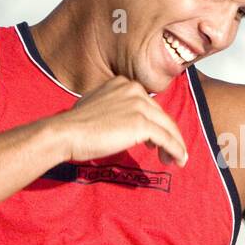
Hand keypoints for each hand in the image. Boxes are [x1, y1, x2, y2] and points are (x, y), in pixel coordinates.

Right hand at [52, 75, 188, 166]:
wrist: (66, 133)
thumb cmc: (76, 125)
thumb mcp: (97, 104)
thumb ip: (115, 106)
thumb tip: (125, 122)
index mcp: (124, 83)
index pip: (149, 105)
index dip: (155, 123)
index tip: (155, 140)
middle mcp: (134, 90)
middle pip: (161, 115)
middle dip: (167, 135)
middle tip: (167, 153)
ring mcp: (139, 106)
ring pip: (167, 127)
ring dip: (174, 145)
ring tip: (174, 160)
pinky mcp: (141, 124)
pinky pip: (166, 138)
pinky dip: (175, 150)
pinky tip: (178, 160)